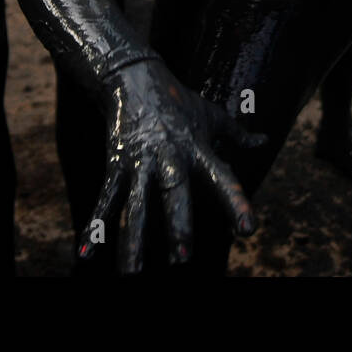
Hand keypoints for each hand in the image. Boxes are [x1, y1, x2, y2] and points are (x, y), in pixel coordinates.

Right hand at [80, 60, 265, 272]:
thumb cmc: (178, 99)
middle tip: (182, 258)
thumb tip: (264, 139)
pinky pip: (105, 199)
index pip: (222, 178)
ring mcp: (140, 161)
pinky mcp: (115, 163)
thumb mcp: (211, 114)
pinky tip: (86, 254)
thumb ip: (237, 133)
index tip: (247, 230)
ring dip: (134, 242)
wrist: (132, 76)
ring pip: (136, 206)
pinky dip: (95, 226)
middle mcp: (170, 157)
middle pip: (174, 194)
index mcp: (198, 149)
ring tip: (134, 275)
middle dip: (177, 224)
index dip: (236, 202)